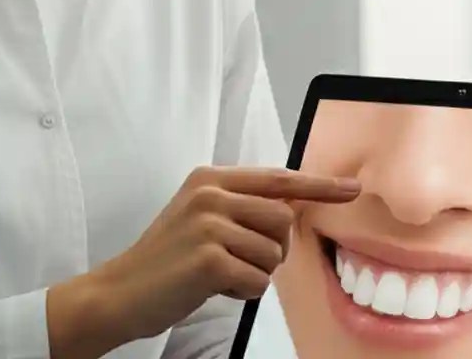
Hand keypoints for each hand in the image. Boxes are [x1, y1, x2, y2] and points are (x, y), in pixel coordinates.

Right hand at [48, 167, 360, 357]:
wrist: (119, 293)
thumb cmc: (167, 261)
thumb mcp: (201, 217)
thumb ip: (241, 207)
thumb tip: (292, 208)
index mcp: (211, 179)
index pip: (279, 179)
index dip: (319, 185)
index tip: (352, 189)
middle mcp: (211, 194)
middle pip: (284, 220)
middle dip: (274, 249)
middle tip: (241, 262)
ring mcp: (209, 224)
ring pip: (273, 253)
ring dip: (256, 273)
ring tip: (220, 275)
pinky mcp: (209, 258)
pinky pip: (257, 280)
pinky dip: (243, 291)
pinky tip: (214, 288)